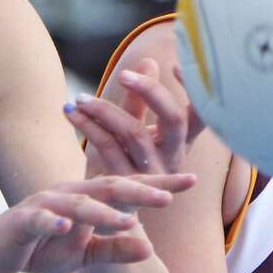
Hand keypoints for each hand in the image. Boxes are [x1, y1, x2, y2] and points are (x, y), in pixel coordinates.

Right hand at [0, 173, 195, 272]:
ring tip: (129, 220)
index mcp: (89, 199)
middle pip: (110, 188)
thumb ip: (116, 249)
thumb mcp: (85, 254)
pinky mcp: (23, 221)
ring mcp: (46, 205)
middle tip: (170, 195)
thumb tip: (151, 247)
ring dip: (103, 212)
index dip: (159, 184)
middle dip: (140, 190)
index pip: (130, 188)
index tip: (193, 181)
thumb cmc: (42, 247)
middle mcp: (71, 194)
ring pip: (79, 204)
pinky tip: (66, 227)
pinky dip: (52, 222)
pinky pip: (40, 220)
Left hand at [64, 57, 204, 177]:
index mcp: (181, 142)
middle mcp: (172, 158)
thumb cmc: (125, 163)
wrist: (105, 210)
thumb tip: (148, 61)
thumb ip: (141, 100)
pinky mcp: (124, 184)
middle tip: (125, 75)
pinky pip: (106, 147)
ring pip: (134, 133)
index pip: (201, 113)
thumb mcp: (137, 131)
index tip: (176, 65)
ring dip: (105, 109)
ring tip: (80, 97)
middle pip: (172, 120)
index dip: (195, 90)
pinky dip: (87, 125)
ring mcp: (150, 174)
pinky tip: (71, 111)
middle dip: (150, 92)